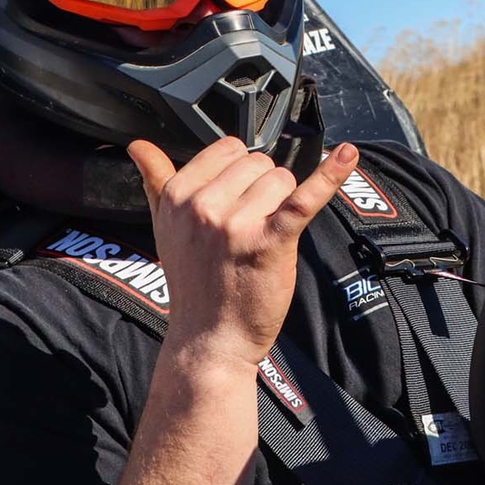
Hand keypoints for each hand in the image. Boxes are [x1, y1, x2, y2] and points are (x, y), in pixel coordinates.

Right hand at [127, 137, 358, 368]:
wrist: (210, 339)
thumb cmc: (192, 281)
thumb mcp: (163, 226)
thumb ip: (155, 180)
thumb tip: (136, 144)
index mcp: (178, 195)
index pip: (228, 149)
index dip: (239, 175)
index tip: (234, 203)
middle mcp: (203, 205)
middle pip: (258, 163)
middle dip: (261, 190)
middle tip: (247, 230)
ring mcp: (236, 224)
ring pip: (281, 179)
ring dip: (281, 205)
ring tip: (261, 239)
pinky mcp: (270, 242)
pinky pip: (303, 198)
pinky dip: (330, 176)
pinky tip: (348, 156)